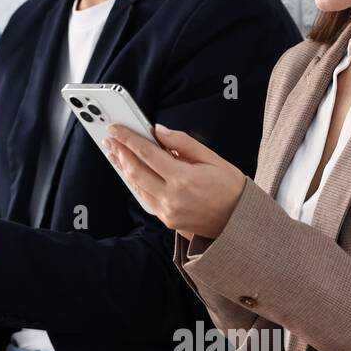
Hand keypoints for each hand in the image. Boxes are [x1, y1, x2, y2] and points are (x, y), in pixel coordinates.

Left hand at [104, 123, 245, 240]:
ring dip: (124, 168)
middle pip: (136, 171)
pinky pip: (145, 198)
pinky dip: (136, 183)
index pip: (147, 154)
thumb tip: (159, 131)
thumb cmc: (231, 187)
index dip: (128, 139)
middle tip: (109, 138)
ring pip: (136, 186)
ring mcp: (168, 212)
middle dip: (120, 152)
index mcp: (184, 179)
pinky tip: (130, 172)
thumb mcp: (213, 159)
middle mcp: (172, 197)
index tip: (115, 129)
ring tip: (115, 153)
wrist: (240, 222)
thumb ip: (184, 143)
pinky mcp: (167, 221)